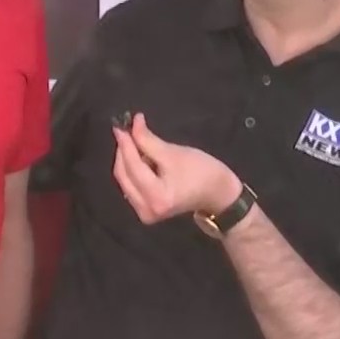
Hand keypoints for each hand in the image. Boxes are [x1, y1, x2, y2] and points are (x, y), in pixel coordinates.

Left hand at [111, 113, 242, 223]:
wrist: (218, 193)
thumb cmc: (202, 172)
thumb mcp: (174, 153)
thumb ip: (148, 140)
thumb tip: (131, 125)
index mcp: (157, 197)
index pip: (132, 166)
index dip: (126, 143)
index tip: (121, 125)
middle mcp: (146, 210)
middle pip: (123, 175)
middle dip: (124, 152)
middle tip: (127, 130)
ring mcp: (145, 213)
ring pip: (125, 180)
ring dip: (127, 160)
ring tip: (135, 142)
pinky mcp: (146, 211)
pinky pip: (131, 186)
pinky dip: (133, 170)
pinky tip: (140, 158)